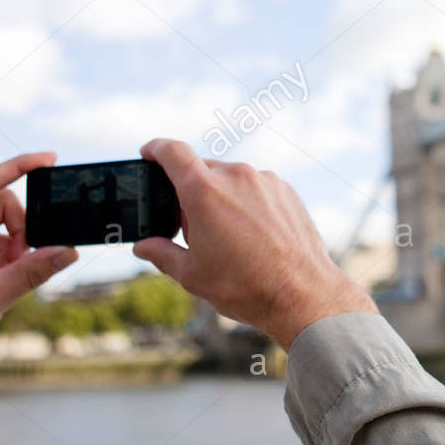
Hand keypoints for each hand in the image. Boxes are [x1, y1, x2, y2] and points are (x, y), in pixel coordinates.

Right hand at [133, 139, 376, 349]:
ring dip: (221, 197)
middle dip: (190, 192)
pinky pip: (255, 187)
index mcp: (204, 192)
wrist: (302, 295)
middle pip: (201, 170)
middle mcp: (235, 176)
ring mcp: (264, 181)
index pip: (172, 152)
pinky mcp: (285, 190)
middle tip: (192, 227)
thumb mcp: (192, 275)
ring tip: (227, 236)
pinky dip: (246, 202)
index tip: (148, 154)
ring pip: (230, 179)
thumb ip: (161, 253)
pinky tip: (252, 234)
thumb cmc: (245, 287)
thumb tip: (143, 246)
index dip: (155, 149)